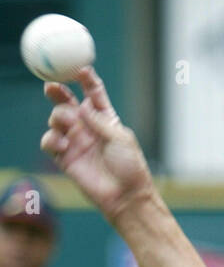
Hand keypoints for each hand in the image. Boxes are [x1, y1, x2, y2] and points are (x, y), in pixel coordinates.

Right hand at [39, 67, 153, 223]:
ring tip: (67, 125)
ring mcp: (76, 141)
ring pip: (56, 118)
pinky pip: (50, 142)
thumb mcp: (120, 138)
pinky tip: (62, 144)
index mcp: (105, 118)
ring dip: (58, 117)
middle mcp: (88, 127)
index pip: (92, 92)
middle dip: (58, 90)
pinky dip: (52, 139)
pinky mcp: (66, 158)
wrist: (126, 198)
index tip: (79, 68)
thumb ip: (99, 121)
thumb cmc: (130, 168)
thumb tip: (81, 108)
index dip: (84, 78)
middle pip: (68, 101)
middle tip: (51, 86)